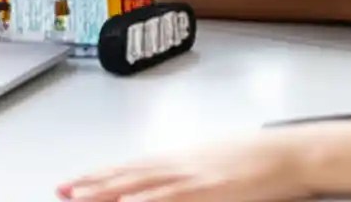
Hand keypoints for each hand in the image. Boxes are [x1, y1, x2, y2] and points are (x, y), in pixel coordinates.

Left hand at [57, 135, 309, 201]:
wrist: (289, 153)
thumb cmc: (259, 158)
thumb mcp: (216, 160)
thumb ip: (189, 171)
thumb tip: (168, 179)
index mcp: (181, 158)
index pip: (130, 167)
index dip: (99, 174)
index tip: (73, 181)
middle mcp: (180, 165)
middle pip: (127, 176)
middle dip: (92, 185)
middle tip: (61, 190)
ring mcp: (192, 178)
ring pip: (139, 187)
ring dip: (107, 193)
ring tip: (77, 198)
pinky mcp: (207, 191)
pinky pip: (169, 199)